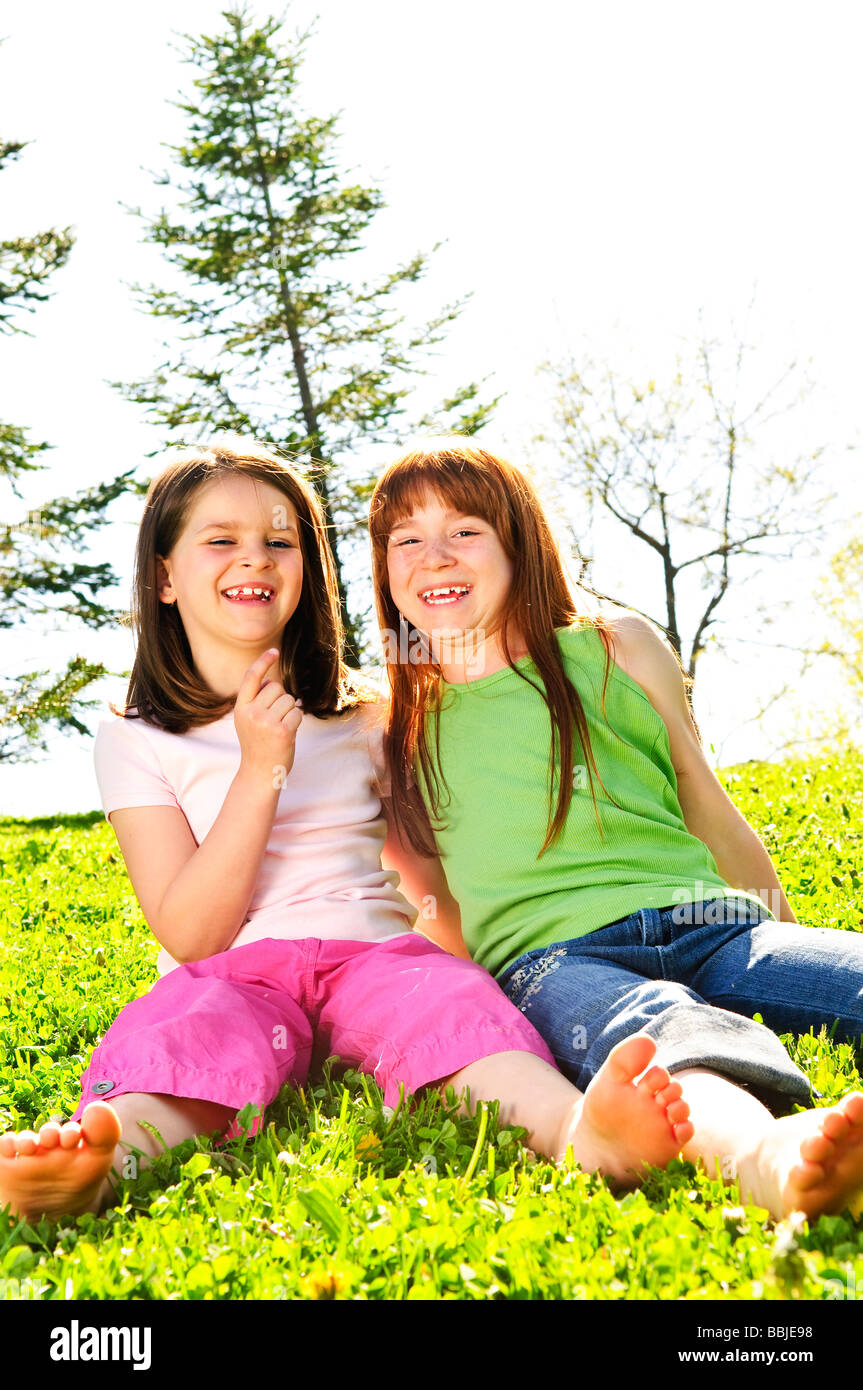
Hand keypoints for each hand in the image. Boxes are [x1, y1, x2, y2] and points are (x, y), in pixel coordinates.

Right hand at [234, 648, 302, 785]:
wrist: (260, 773)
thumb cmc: (258, 744)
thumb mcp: (247, 720)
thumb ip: (255, 701)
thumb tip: (271, 682)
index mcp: (240, 708)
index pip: (251, 677)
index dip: (263, 662)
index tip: (274, 651)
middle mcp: (251, 713)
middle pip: (276, 687)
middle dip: (281, 699)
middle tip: (274, 719)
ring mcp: (266, 722)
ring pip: (289, 699)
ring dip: (290, 711)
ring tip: (280, 727)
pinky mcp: (282, 731)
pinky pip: (297, 713)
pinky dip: (297, 721)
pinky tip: (288, 733)